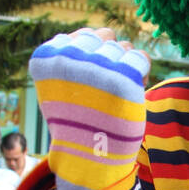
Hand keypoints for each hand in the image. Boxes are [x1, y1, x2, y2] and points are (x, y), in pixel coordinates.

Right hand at [28, 27, 149, 189]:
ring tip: (117, 92)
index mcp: (47, 56)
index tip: (89, 84)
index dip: (92, 57)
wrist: (89, 157)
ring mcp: (96, 64)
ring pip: (122, 46)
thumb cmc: (77, 119)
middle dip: (108, 57)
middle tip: (106, 88)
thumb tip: (105, 32)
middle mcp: (68, 56)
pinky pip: (140, 57)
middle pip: (103, 35)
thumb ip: (74, 54)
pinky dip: (141, 73)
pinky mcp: (123, 76)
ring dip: (125, 66)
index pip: (82, 37)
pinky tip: (133, 91)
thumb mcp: (61, 84)